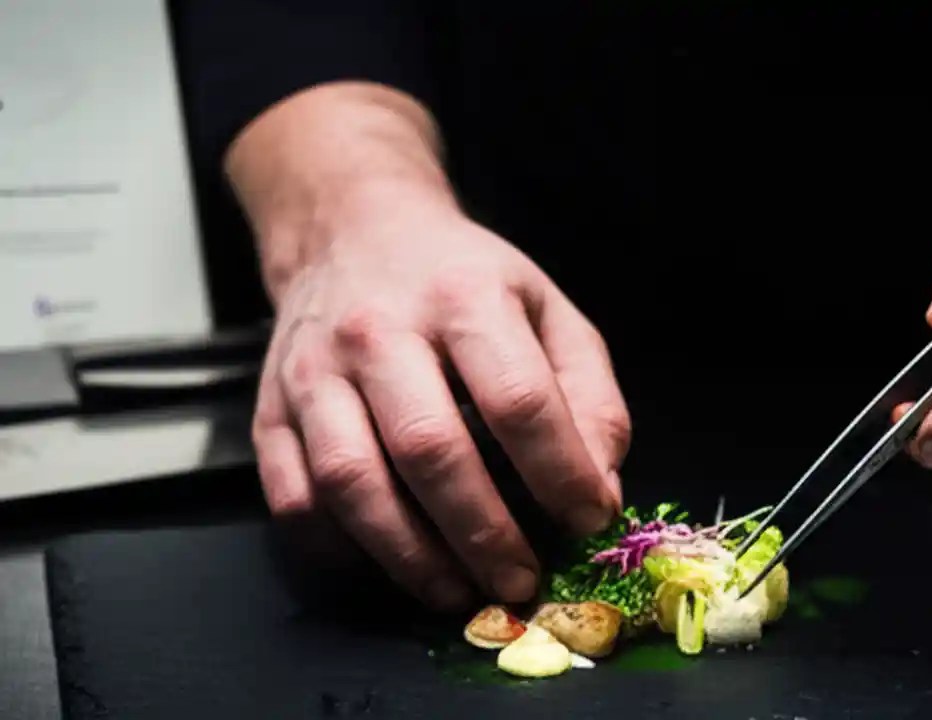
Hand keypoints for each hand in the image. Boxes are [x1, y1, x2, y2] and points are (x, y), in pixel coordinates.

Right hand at [251, 179, 629, 609]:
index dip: (561, 472)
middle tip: (521, 582)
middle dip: (484, 533)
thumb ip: (589, 395)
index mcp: (464, 296)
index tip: (588, 519)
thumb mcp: (547, 309)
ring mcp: (314, 372)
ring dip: (411, 556)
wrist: (350, 230)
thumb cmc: (461, 280)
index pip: (519, 399)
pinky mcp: (270, 410)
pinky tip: (388, 564)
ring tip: (460, 593)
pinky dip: (340, 549)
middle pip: (430, 448)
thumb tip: (600, 488)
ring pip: (352, 482)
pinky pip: (294, 498)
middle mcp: (379, 330)